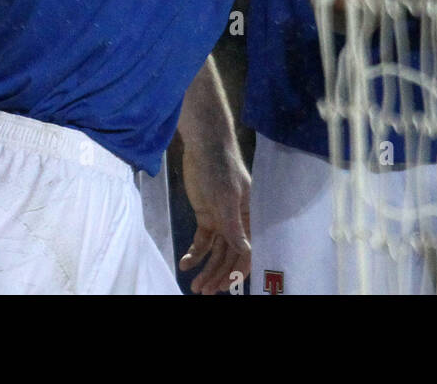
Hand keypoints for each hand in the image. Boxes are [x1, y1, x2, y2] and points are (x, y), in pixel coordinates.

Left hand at [178, 142, 250, 294]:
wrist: (204, 145)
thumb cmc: (221, 168)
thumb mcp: (228, 197)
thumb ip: (234, 226)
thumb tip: (246, 253)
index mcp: (251, 217)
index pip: (248, 250)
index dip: (238, 271)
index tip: (225, 286)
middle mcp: (239, 222)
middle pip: (230, 255)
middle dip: (219, 274)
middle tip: (205, 291)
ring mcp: (222, 220)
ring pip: (216, 252)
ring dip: (206, 269)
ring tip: (196, 286)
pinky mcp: (206, 216)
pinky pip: (202, 241)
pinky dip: (194, 253)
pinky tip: (185, 263)